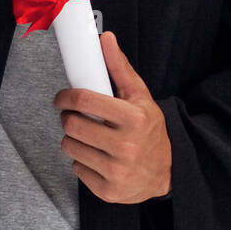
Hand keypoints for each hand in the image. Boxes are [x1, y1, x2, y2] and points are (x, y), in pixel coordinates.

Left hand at [54, 31, 172, 203]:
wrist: (167, 170)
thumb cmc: (149, 129)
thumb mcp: (139, 96)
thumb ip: (119, 67)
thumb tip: (105, 38)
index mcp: (134, 118)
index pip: (84, 101)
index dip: (66, 97)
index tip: (63, 98)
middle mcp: (126, 146)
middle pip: (72, 125)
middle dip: (69, 118)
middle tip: (77, 117)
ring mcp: (116, 171)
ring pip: (70, 147)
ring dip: (73, 139)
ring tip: (89, 137)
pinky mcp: (108, 190)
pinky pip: (76, 169)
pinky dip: (82, 162)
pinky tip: (97, 157)